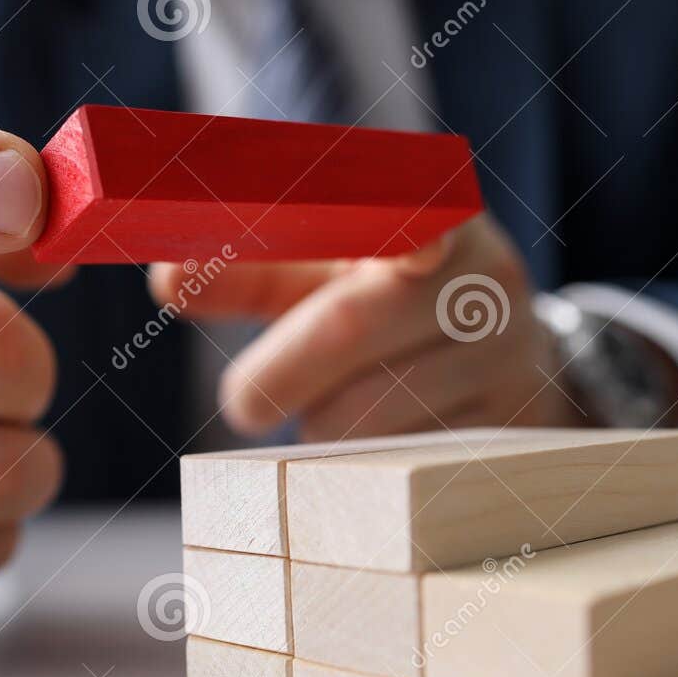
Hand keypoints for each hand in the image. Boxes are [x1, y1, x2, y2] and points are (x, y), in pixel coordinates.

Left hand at [148, 213, 581, 440]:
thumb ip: (249, 268)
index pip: (424, 215)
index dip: (410, 232)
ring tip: (329, 410)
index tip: (412, 252)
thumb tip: (166, 278)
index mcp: (436, 219)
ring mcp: (507, 359)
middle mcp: (483, 281)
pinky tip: (379, 440)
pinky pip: (407, 461)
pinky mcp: (511, 431)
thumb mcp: (326, 272)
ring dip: (325, 421)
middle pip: (357, 323)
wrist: (502, 357)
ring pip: (374, 408)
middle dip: (283, 368)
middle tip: (242, 405)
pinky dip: (370, 461)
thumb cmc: (386, 300)